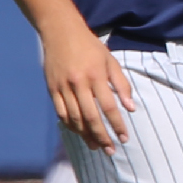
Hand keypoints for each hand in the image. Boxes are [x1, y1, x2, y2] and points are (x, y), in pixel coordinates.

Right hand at [41, 21, 135, 153]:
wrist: (60, 32)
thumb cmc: (90, 46)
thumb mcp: (110, 60)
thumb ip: (122, 84)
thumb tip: (131, 108)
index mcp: (96, 75)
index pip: (109, 107)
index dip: (117, 124)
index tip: (124, 137)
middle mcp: (79, 83)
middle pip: (91, 117)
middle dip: (102, 136)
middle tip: (110, 150)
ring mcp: (63, 87)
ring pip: (75, 118)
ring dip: (86, 135)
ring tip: (96, 146)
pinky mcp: (52, 89)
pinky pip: (61, 113)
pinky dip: (71, 125)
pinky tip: (79, 133)